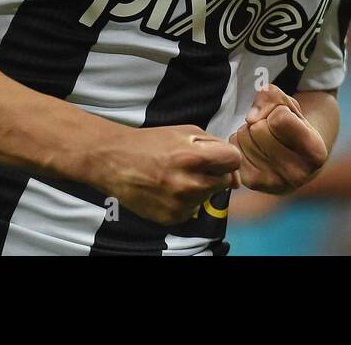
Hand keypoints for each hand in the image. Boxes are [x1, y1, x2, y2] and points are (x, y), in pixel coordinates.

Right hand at [96, 125, 241, 225]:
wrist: (115, 162)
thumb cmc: (152, 143)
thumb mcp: (186, 131)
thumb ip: (216, 146)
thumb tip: (235, 173)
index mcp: (193, 157)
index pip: (234, 161)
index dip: (228, 157)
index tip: (217, 157)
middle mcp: (188, 184)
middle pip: (225, 182)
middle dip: (215, 173)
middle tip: (193, 165)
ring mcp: (180, 204)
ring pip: (208, 196)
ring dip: (200, 187)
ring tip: (176, 176)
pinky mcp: (171, 218)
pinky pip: (192, 210)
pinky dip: (186, 201)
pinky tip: (168, 189)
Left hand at [230, 85, 327, 194]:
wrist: (294, 161)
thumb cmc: (294, 128)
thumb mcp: (291, 106)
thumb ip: (273, 97)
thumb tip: (250, 119)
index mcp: (316, 153)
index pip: (281, 118)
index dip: (279, 110)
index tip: (287, 120)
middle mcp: (298, 173)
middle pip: (259, 128)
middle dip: (262, 121)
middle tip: (273, 131)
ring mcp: (274, 182)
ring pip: (244, 136)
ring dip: (250, 131)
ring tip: (265, 140)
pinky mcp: (253, 183)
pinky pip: (234, 148)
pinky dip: (240, 142)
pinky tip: (255, 149)